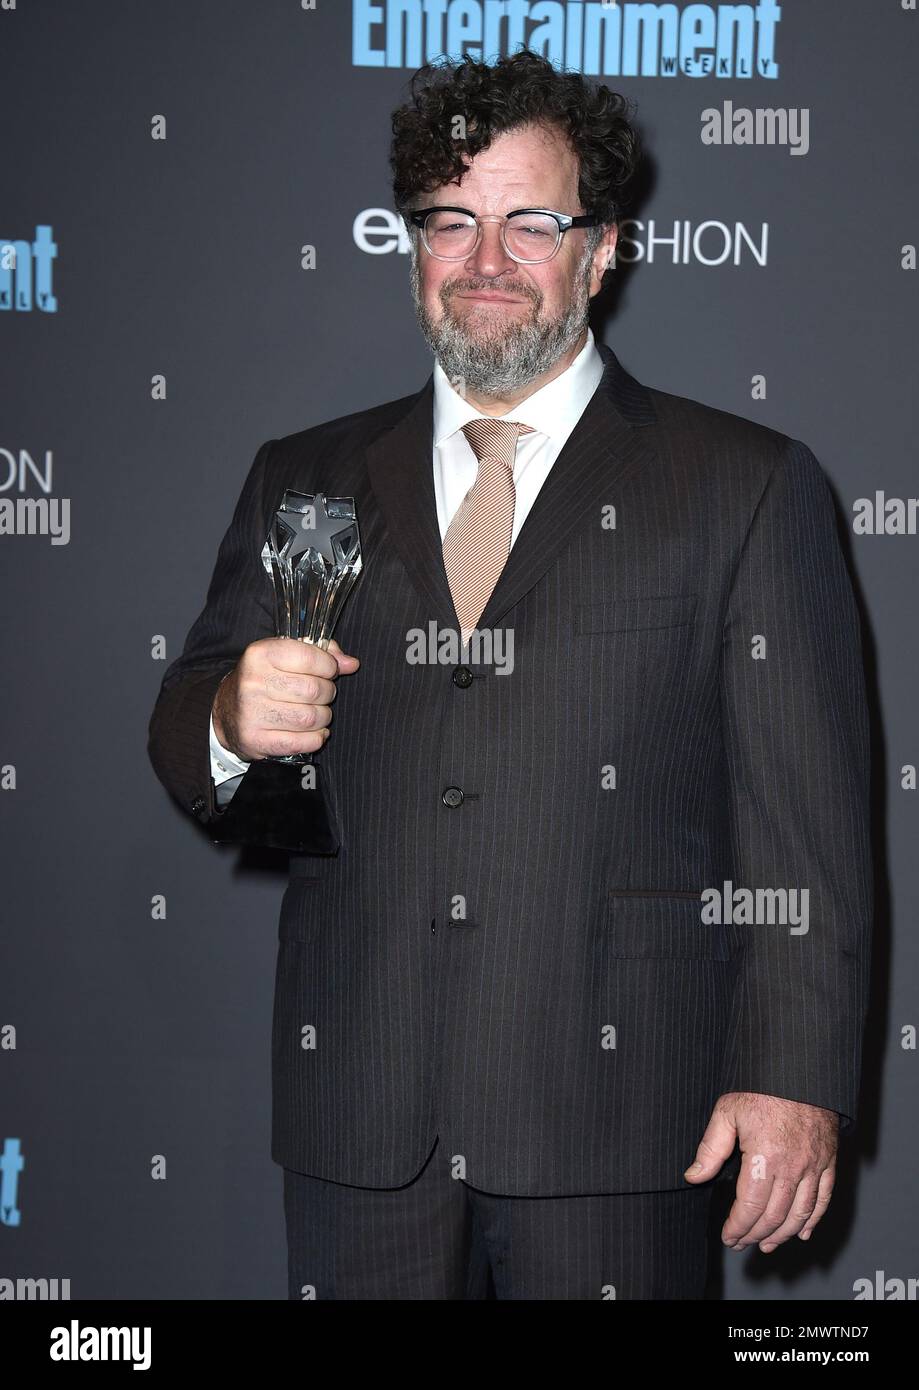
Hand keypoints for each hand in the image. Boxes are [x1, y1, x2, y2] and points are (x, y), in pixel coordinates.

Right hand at [212, 636, 359, 761]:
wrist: (227, 711)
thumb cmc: (263, 680)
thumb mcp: (284, 656)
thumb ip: (320, 654)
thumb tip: (351, 663)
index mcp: (260, 654)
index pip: (309, 657)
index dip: (329, 666)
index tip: (329, 671)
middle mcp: (253, 682)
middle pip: (314, 690)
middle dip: (327, 693)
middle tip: (321, 695)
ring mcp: (252, 713)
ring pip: (311, 718)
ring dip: (323, 717)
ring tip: (316, 713)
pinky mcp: (255, 740)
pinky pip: (302, 742)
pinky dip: (315, 738)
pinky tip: (312, 731)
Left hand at [683, 1091, 838, 1252]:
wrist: (799, 1068)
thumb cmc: (761, 1087)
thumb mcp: (727, 1111)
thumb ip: (711, 1147)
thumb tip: (693, 1176)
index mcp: (765, 1156)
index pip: (750, 1207)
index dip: (738, 1227)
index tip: (728, 1236)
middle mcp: (793, 1167)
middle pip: (774, 1216)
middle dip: (755, 1235)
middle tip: (741, 1243)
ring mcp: (814, 1165)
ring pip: (799, 1214)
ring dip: (782, 1235)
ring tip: (766, 1245)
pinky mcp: (828, 1161)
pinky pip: (823, 1199)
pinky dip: (812, 1220)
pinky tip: (801, 1232)